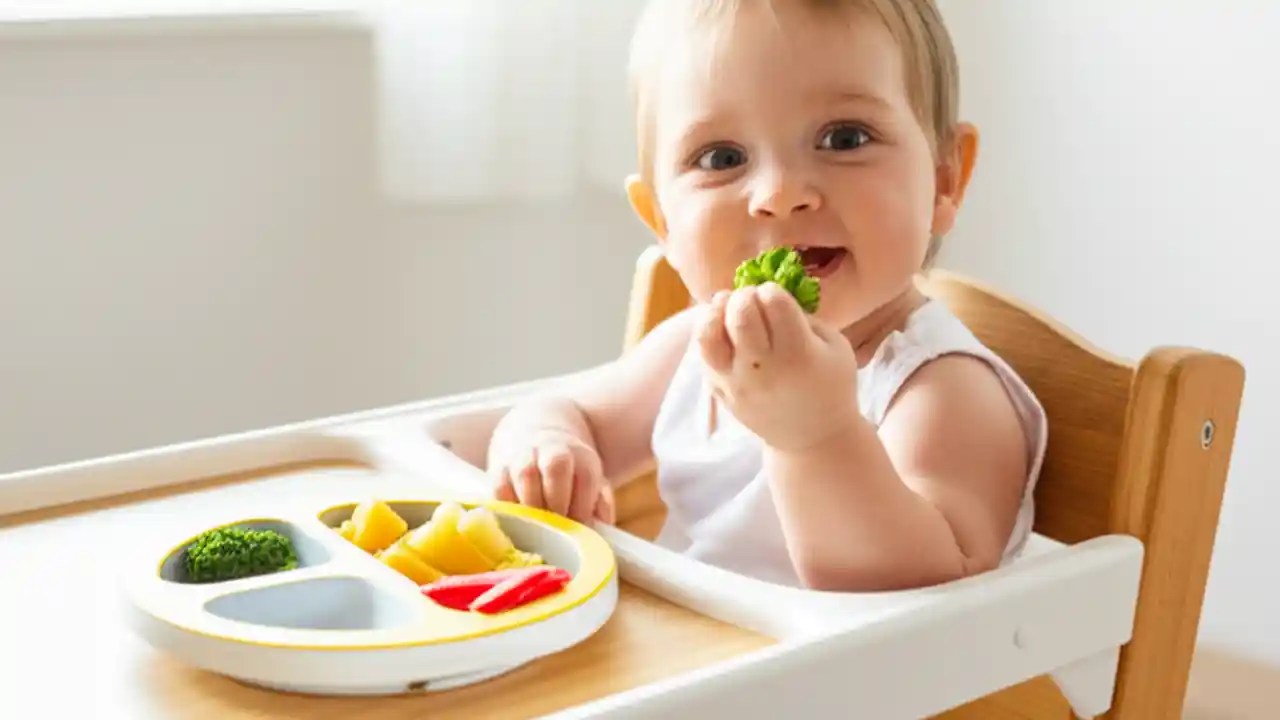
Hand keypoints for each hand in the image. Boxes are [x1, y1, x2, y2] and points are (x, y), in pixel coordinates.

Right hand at [489, 429, 615, 524]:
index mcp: (581, 456)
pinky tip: (517, 522)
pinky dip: (508, 509)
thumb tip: (601, 526)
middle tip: (557, 529)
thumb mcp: (592, 480)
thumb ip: (601, 504)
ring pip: (526, 475)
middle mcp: (552, 449)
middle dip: (557, 503)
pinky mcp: (498, 468)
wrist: (535, 431)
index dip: (583, 507)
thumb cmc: (568, 470)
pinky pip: (500, 489)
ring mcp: (523, 456)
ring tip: (536, 528)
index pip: (585, 477)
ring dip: (532, 507)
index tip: (579, 529)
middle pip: (556, 467)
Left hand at [698, 282, 858, 452]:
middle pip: (740, 313)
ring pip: (707, 335)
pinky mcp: (720, 392)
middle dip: (744, 295)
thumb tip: (766, 294)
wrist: (814, 439)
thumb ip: (803, 316)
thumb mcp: (835, 345)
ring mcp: (736, 382)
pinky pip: (702, 355)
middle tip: (751, 299)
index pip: (773, 301)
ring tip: (726, 307)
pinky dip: (708, 334)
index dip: (772, 291)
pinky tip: (723, 329)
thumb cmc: (831, 385)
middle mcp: (763, 368)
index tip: (776, 298)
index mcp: (799, 354)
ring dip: (715, 311)